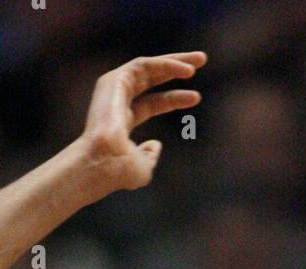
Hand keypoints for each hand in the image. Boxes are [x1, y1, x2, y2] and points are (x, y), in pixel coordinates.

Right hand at [78, 52, 206, 192]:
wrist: (103, 163)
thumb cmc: (120, 170)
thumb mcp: (142, 166)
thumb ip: (150, 155)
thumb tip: (156, 145)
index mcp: (123, 121)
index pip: (152, 103)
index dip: (175, 99)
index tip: (196, 97)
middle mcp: (118, 101)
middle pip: (151, 78)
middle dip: (176, 68)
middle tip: (202, 60)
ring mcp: (114, 89)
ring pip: (149, 66)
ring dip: (175, 60)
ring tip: (201, 59)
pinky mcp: (115, 80)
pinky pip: (145, 65)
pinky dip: (167, 65)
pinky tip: (187, 70)